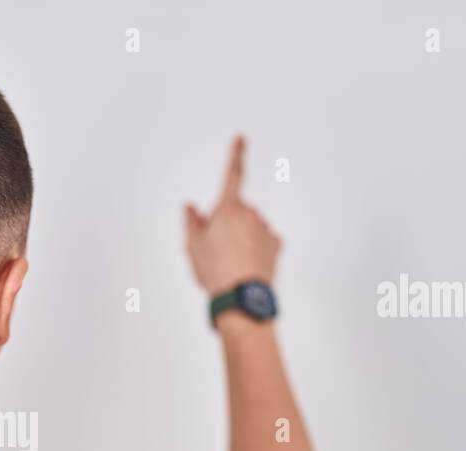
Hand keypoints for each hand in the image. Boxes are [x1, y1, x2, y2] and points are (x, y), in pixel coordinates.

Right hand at [183, 135, 281, 294]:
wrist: (241, 298)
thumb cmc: (214, 270)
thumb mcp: (192, 246)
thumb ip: (192, 221)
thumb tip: (190, 206)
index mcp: (228, 208)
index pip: (232, 174)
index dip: (235, 154)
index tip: (240, 138)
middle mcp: (251, 213)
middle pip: (235, 210)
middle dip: (226, 223)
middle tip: (215, 249)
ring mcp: (266, 228)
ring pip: (249, 226)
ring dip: (240, 237)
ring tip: (230, 262)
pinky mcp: (276, 243)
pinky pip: (262, 240)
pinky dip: (254, 249)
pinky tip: (245, 266)